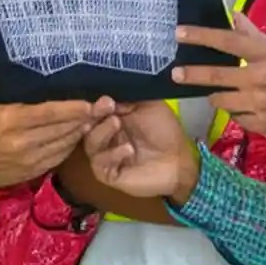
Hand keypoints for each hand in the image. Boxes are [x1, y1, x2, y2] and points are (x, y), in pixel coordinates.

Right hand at [0, 96, 115, 187]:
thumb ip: (7, 89)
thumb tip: (27, 69)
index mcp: (12, 119)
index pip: (49, 113)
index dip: (72, 108)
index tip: (90, 102)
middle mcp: (23, 140)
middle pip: (62, 128)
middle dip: (84, 119)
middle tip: (103, 108)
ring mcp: (30, 159)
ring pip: (65, 143)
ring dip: (81, 132)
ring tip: (94, 120)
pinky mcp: (34, 172)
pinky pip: (60, 157)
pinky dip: (71, 145)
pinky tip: (78, 135)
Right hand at [83, 101, 197, 200]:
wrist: (178, 160)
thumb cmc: (164, 131)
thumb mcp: (150, 105)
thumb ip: (129, 96)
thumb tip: (109, 91)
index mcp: (110, 117)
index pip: (94, 109)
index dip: (96, 102)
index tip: (105, 98)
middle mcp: (104, 136)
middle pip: (87, 125)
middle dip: (94, 114)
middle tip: (107, 105)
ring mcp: (105, 155)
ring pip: (91, 144)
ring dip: (102, 132)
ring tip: (117, 123)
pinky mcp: (109, 174)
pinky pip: (101, 164)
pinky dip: (113, 155)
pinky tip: (128, 149)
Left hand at [173, 12, 265, 143]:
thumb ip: (256, 36)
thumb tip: (235, 17)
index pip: (227, 42)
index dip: (201, 36)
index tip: (180, 33)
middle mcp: (260, 79)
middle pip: (216, 76)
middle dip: (192, 74)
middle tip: (176, 73)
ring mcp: (259, 105)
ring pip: (222, 101)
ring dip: (217, 96)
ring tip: (218, 93)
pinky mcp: (262, 126)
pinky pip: (237, 118)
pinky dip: (237, 112)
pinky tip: (246, 108)